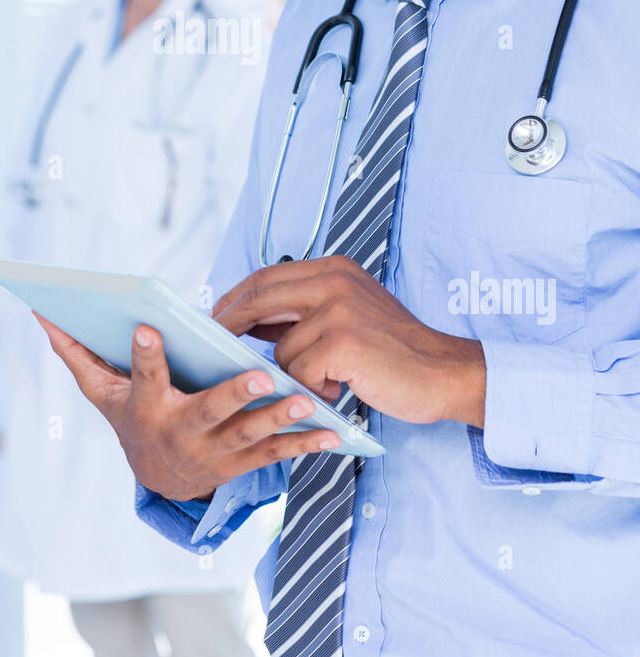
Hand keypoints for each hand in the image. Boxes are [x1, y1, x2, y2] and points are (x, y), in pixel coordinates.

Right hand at [31, 310, 341, 501]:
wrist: (159, 482)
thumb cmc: (131, 418)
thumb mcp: (102, 393)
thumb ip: (76, 353)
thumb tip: (41, 314)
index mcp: (147, 408)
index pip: (144, 378)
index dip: (144, 356)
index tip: (148, 327)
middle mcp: (181, 433)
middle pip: (209, 411)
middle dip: (234, 393)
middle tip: (259, 371)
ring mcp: (214, 453)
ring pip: (250, 435)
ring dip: (279, 418)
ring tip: (307, 400)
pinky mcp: (242, 465)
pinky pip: (277, 456)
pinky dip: (306, 446)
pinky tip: (333, 433)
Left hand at [211, 255, 485, 427]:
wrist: (443, 373)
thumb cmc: (393, 352)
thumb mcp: (347, 314)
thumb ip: (302, 313)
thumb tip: (248, 321)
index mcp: (334, 269)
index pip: (266, 276)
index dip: (235, 298)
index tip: (213, 319)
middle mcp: (334, 280)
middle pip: (259, 296)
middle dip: (230, 323)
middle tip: (212, 344)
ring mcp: (338, 309)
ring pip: (280, 348)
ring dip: (296, 373)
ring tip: (330, 379)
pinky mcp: (342, 342)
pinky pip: (299, 371)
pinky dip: (313, 387)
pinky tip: (340, 387)